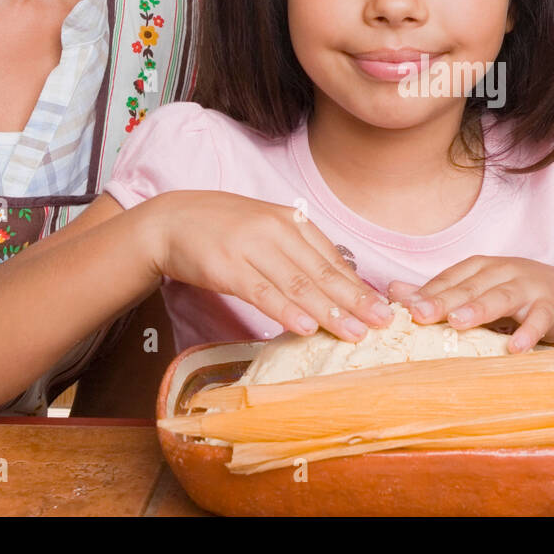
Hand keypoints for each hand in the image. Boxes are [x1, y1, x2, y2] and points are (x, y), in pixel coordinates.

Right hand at [143, 190, 392, 341]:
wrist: (170, 220)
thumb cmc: (223, 229)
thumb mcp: (266, 230)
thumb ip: (298, 252)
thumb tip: (336, 283)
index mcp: (291, 221)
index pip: (332, 258)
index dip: (358, 286)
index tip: (382, 308)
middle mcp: (276, 230)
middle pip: (321, 272)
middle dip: (354, 301)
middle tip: (381, 323)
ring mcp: (251, 247)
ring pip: (297, 284)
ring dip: (328, 311)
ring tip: (353, 332)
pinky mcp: (226, 265)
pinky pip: (262, 292)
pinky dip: (286, 310)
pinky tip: (305, 326)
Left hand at [388, 256, 553, 350]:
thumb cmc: (514, 298)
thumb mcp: (477, 293)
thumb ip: (439, 293)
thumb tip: (392, 290)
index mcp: (481, 267)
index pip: (450, 278)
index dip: (428, 293)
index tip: (406, 309)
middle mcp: (503, 271)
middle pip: (470, 286)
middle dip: (444, 300)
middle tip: (420, 314)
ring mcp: (529, 286)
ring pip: (502, 296)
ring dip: (480, 308)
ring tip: (458, 323)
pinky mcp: (553, 305)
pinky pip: (540, 318)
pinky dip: (528, 332)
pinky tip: (515, 348)